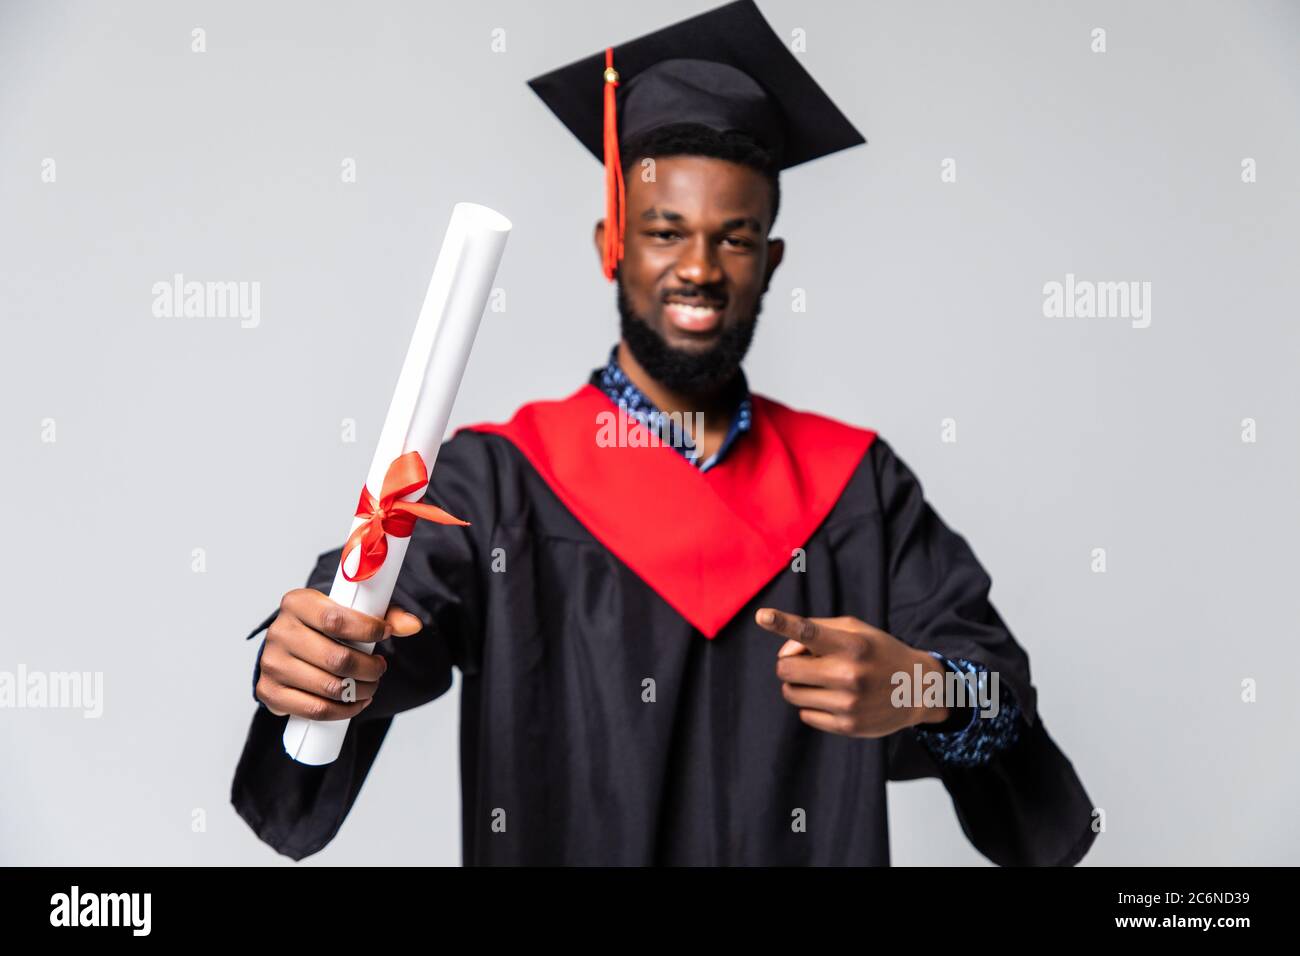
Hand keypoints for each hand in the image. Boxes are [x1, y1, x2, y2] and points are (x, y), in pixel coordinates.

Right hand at [255, 588, 423, 719]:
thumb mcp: (352, 611)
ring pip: (328, 687)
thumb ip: (386, 615)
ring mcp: (271, 664)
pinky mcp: (269, 692)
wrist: (292, 647)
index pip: (335, 619)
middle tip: (380, 668)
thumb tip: (414, 626)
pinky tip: (355, 702)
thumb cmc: (326, 627)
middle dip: (369, 668)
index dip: (368, 630)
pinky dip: (343, 711)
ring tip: (371, 685)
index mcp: (297, 603)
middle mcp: (279, 632)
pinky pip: (314, 709)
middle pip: (336, 658)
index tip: (385, 634)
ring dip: (360, 691)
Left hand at [755, 607, 951, 737]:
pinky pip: (805, 715)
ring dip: (799, 685)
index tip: (762, 615)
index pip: (810, 632)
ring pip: (791, 693)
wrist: (918, 688)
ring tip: (825, 681)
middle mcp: (850, 674)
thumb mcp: (855, 631)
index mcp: (852, 644)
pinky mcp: (847, 726)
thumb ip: (816, 631)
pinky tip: (835, 699)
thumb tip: (784, 652)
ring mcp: (848, 703)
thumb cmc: (878, 652)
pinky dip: (812, 705)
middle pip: (785, 669)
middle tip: (809, 663)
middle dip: (790, 664)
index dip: (783, 623)